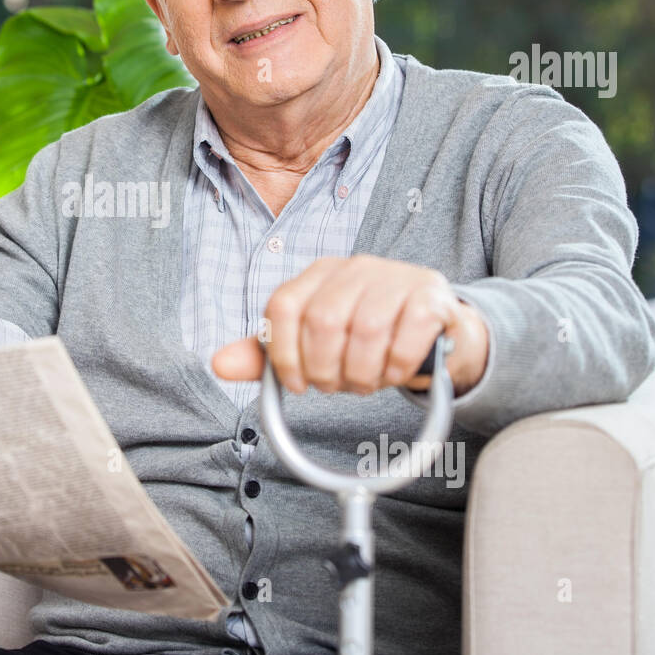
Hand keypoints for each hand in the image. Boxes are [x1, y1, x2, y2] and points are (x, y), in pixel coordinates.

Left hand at [211, 255, 488, 396]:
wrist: (436, 336)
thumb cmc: (366, 341)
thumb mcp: (314, 346)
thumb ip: (268, 356)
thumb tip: (219, 364)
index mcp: (318, 274)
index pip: (283, 306)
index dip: (283, 354)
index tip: (297, 385)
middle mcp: (355, 267)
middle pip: (323, 321)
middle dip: (325, 369)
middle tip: (336, 386)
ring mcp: (396, 276)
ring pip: (366, 330)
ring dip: (362, 373)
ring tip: (365, 383)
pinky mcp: (431, 295)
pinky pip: (407, 335)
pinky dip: (396, 366)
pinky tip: (393, 373)